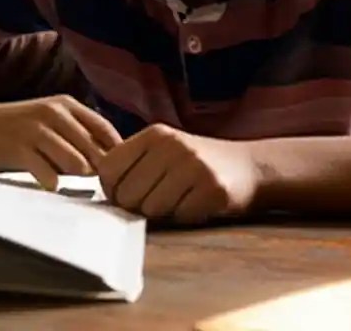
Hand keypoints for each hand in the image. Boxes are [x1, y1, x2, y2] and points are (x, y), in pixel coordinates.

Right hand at [0, 95, 122, 189]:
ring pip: (78, 164)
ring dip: (75, 181)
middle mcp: (54, 112)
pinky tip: (43, 185)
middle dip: (98, 175)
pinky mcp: (18, 148)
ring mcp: (36, 129)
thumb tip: (106, 164)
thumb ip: (72, 138)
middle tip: (90, 191)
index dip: (115, 157)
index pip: (107, 131)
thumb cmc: (2, 132)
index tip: (110, 176)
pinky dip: (51, 185)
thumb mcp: (42, 125)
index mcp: (64, 104)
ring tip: (66, 186)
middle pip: (96, 152)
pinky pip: (50, 175)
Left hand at [98, 124, 259, 224]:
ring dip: (162, 213)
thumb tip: (103, 190)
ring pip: (151, 209)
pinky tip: (197, 203)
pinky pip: (179, 217)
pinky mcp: (213, 189)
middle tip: (157, 200)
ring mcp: (194, 166)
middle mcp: (172, 146)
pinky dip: (184, 217)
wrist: (247, 166)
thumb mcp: (162, 150)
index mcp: (154, 134)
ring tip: (179, 199)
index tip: (124, 195)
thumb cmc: (194, 163)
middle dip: (137, 206)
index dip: (111, 190)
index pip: (108, 169)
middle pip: (127, 194)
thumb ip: (132, 163)